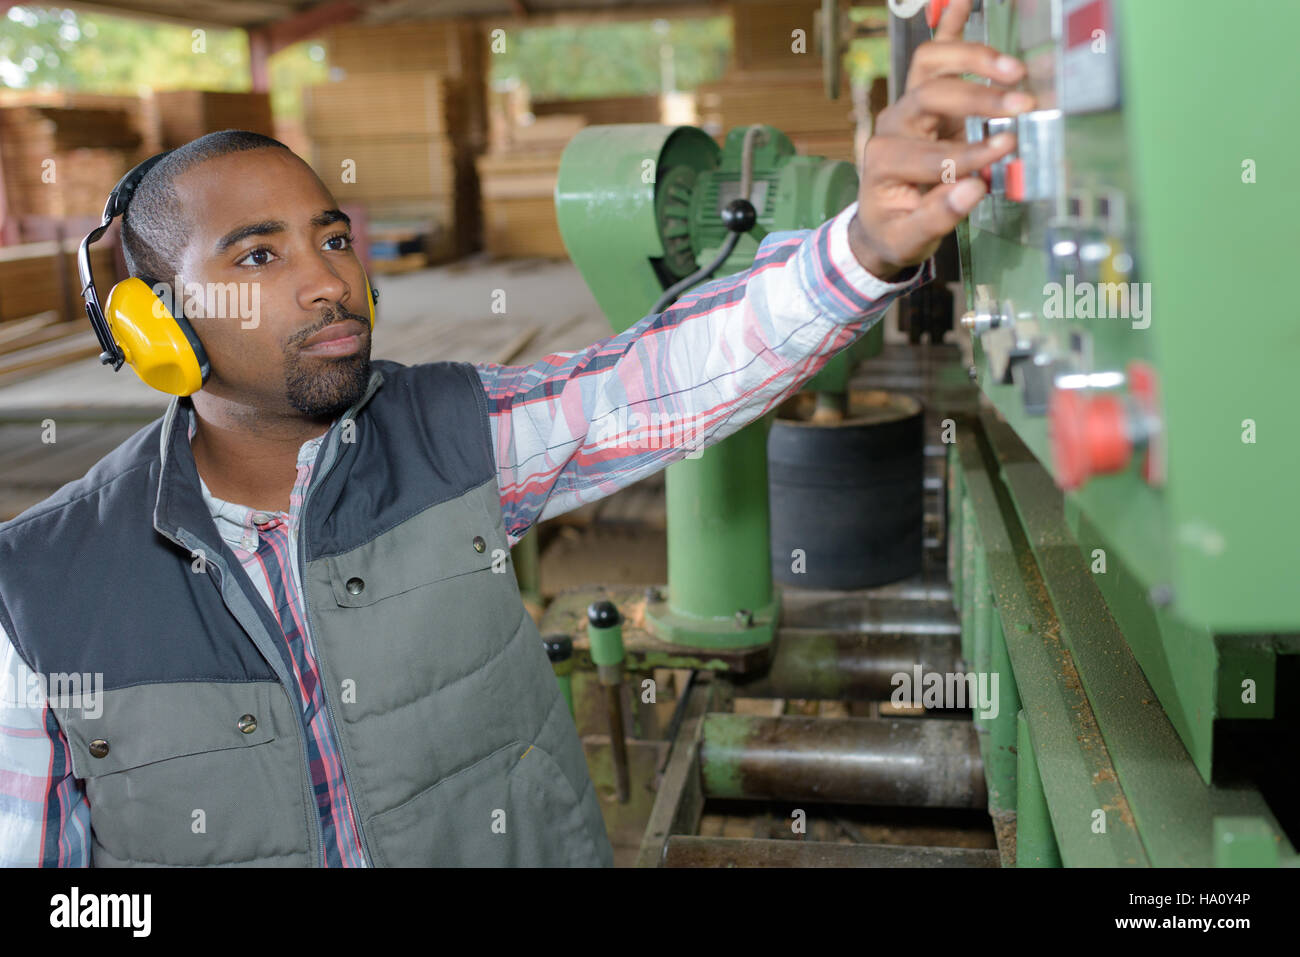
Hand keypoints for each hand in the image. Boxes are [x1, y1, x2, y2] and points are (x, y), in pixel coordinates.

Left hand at [848, 0, 1035, 279]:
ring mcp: (906, 105)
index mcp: (884, 161)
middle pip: (931, 94)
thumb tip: (974, 189)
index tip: (1006, 148)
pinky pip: (933, 52)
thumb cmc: (897, 229)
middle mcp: (891, 125)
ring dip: (973, 58)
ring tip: (1014, 70)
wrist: (880, 219)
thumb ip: (939, 216)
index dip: (968, 152)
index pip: (929, 153)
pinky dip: (950, 23)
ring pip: (931, 63)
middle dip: (978, 98)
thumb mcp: (910, 238)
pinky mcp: (921, 94)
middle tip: (1022, 106)